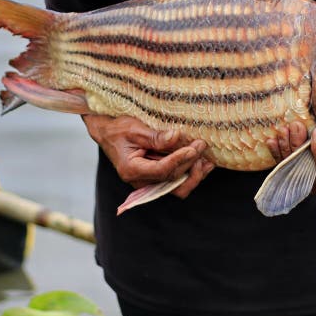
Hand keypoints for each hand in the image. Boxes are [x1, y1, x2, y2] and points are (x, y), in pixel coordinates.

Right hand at [82, 114, 213, 198]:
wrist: (108, 133)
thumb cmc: (118, 129)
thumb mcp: (134, 128)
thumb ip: (155, 136)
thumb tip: (176, 137)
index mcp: (132, 170)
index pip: (161, 171)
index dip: (179, 160)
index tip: (193, 148)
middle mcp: (141, 181)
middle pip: (172, 181)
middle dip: (190, 164)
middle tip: (201, 145)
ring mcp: (150, 181)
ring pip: (178, 187)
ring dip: (195, 173)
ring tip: (207, 158)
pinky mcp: (158, 177)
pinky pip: (177, 180)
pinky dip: (191, 172)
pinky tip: (203, 161)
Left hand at [266, 122, 315, 197]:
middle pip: (310, 168)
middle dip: (300, 145)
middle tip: (296, 125)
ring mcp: (310, 186)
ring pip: (294, 168)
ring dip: (287, 147)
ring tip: (285, 129)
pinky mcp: (295, 182)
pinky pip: (283, 168)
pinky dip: (277, 153)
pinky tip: (273, 141)